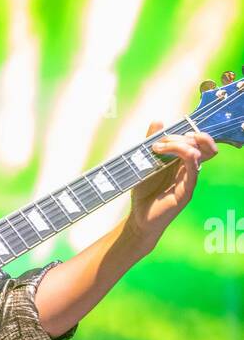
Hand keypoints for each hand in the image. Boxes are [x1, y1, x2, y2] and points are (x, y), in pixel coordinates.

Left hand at [126, 120, 217, 250]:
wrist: (138, 218)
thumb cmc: (144, 191)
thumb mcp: (144, 162)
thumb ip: (151, 142)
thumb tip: (159, 121)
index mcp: (182, 161)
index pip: (198, 141)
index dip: (189, 130)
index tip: (165, 132)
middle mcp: (189, 169)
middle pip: (201, 144)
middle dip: (180, 135)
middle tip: (159, 141)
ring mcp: (189, 180)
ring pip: (198, 154)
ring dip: (179, 144)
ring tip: (159, 147)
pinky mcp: (186, 192)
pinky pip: (194, 170)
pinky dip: (186, 157)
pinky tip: (171, 154)